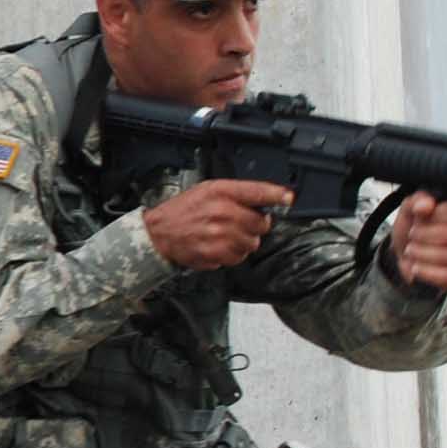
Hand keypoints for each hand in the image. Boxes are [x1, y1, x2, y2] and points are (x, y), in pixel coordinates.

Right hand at [141, 178, 293, 270]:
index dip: (277, 195)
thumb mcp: (207, 190)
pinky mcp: (215, 254)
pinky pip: (238, 257)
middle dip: (255, 225)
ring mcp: (219, 235)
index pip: (258, 191)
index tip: (289, 198)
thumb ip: (236, 193)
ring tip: (226, 236)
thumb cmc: (183, 210)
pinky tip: (219, 247)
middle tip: (240, 224)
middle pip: (261, 223)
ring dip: (244, 242)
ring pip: (252, 243)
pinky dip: (232, 254)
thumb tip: (265, 201)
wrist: (157, 233)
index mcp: (221, 192)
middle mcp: (222, 212)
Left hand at [389, 194, 446, 289]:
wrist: (407, 254)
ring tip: (411, 250)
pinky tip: (416, 268)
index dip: (431, 216)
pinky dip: (428, 272)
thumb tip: (425, 205)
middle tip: (412, 235)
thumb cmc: (414, 227)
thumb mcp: (410, 209)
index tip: (417, 217)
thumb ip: (417, 200)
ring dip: (422, 253)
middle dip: (423, 236)